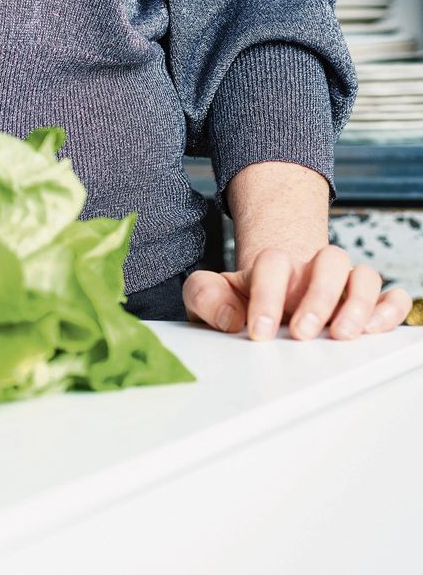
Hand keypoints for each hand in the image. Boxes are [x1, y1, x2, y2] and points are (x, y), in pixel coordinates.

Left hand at [183, 244, 412, 340]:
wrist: (261, 298)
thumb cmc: (236, 301)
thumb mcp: (209, 295)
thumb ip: (204, 296)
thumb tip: (230, 317)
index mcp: (272, 266)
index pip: (274, 263)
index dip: (268, 296)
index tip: (260, 331)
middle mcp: (311, 270)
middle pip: (329, 260)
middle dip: (319, 297)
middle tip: (304, 333)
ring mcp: (341, 285)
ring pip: (363, 274)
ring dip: (358, 302)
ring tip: (343, 334)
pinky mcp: (366, 305)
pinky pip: (391, 296)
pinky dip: (391, 309)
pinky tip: (375, 330)